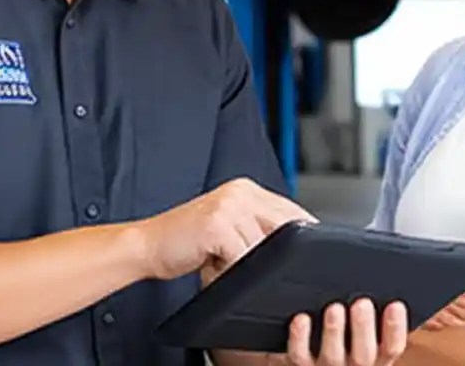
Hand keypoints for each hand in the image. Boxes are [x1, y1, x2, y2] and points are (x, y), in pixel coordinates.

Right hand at [136, 178, 314, 280]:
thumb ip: (254, 230)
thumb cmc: (185, 243)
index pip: (291, 210)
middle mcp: (240, 192)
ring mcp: (229, 206)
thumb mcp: (226, 229)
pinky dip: (236, 271)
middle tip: (290, 274)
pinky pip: (243, 256)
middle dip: (290, 253)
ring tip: (228, 269)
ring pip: (265, 245)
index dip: (307, 234)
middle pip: (285, 225)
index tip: (318, 255)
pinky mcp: (217, 224)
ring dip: (254, 266)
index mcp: (245, 190)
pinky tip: (217, 270)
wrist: (146, 245)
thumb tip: (292, 250)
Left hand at [271, 299, 407, 365]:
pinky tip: (301, 318)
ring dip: (334, 332)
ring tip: (334, 308)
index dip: (396, 328)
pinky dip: (300, 338)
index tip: (396, 304)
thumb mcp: (366, 330)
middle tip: (362, 303)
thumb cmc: (346, 336)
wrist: (314, 356)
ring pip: (332, 356)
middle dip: (363, 328)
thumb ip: (373, 311)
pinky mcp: (302, 365)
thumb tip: (383, 275)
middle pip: (364, 355)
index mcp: (376, 356)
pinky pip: (300, 355)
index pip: (392, 347)